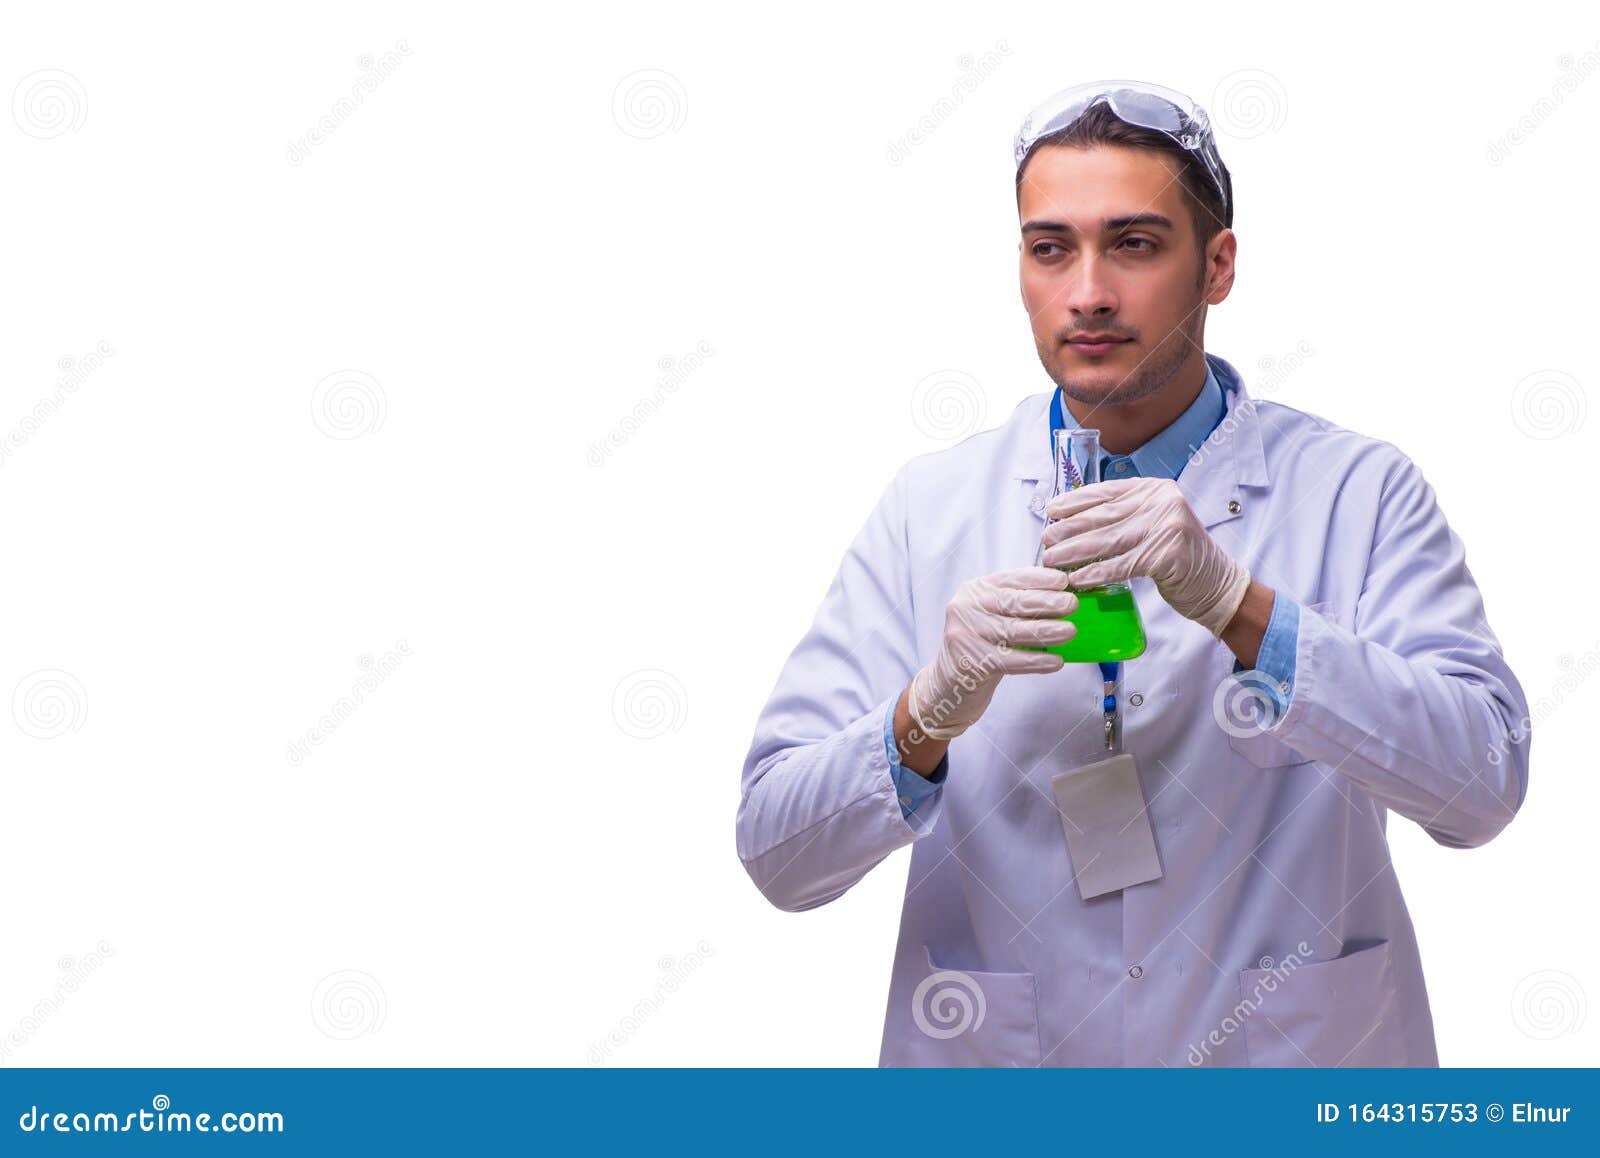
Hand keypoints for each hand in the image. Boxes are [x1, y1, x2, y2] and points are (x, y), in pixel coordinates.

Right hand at [908, 568, 1077, 740]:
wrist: (948, 685)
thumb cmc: (981, 647)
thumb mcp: (994, 617)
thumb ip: (1019, 606)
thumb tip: (1063, 599)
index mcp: (975, 590)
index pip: (1011, 578)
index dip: (1039, 579)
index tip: (1064, 581)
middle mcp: (966, 608)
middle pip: (1012, 603)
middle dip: (1046, 603)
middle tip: (1072, 605)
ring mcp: (965, 635)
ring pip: (1013, 631)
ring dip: (1046, 631)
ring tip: (1070, 631)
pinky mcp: (970, 662)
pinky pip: (1011, 660)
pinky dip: (1036, 661)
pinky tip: (1056, 662)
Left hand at [1039, 477, 1250, 636]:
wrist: (1216, 584)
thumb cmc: (1177, 558)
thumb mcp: (1152, 524)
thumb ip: (1123, 516)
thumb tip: (1073, 520)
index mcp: (1155, 489)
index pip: (1107, 491)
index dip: (1075, 501)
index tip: (1051, 510)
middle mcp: (1162, 502)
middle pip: (1104, 515)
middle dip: (1070, 528)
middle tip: (1045, 539)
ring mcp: (1167, 526)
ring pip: (1109, 540)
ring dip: (1076, 552)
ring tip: (1052, 560)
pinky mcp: (1168, 554)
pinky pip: (1122, 565)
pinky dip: (1097, 573)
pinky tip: (1078, 579)